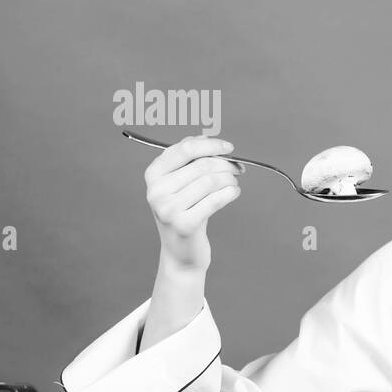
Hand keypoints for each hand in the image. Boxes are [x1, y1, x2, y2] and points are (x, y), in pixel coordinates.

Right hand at [144, 135, 242, 271]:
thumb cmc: (185, 212)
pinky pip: (216, 200)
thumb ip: (189, 159)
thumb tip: (208, 137)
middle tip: (238, 169)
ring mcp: (168, 209)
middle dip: (226, 164)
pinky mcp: (184, 224)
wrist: (181, 253)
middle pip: (201, 165)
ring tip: (234, 183)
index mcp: (153, 175)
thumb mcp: (180, 184)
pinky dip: (230, 193)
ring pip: (211, 181)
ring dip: (230, 179)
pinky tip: (234, 192)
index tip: (229, 148)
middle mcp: (156, 191)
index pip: (184, 149)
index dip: (210, 145)